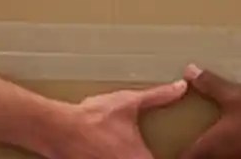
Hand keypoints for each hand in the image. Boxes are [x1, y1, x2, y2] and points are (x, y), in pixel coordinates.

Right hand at [48, 80, 187, 158]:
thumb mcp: (129, 103)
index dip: (171, 157)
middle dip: (143, 154)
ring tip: (123, 147)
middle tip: (139, 145)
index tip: (172, 152)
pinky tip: (111, 151)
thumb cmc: (94, 118)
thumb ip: (158, 96)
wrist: (59, 129)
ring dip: (129, 156)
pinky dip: (112, 158)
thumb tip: (181, 88)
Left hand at [180, 65, 240, 158]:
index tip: (173, 146)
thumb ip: (211, 85)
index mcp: (206, 150)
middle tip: (189, 144)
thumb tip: (190, 71)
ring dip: (210, 155)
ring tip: (213, 146)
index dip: (174, 153)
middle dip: (191, 154)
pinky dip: (229, 156)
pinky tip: (236, 149)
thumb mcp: (236, 99)